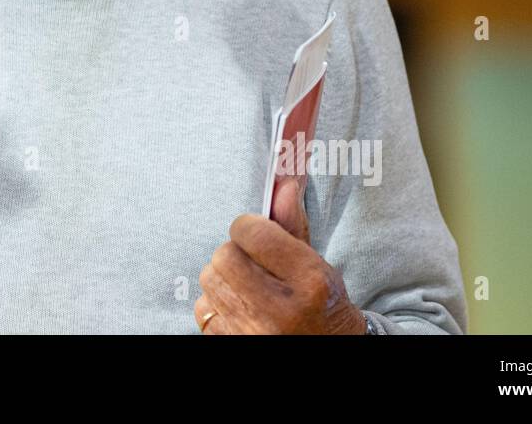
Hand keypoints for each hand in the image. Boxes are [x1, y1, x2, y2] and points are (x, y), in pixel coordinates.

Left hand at [193, 178, 366, 333]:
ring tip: (245, 285)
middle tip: (250, 261)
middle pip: (224, 255)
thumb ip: (293, 224)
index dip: (248, 226)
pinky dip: (215, 304)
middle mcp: (282, 309)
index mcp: (310, 280)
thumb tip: (282, 181)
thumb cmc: (321, 303)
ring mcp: (255, 332)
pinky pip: (203, 309)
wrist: (328, 349)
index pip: (253, 232)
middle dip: (233, 253)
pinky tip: (237, 307)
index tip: (256, 233)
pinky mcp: (233, 345)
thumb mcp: (317, 264)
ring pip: (209, 279)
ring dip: (222, 277)